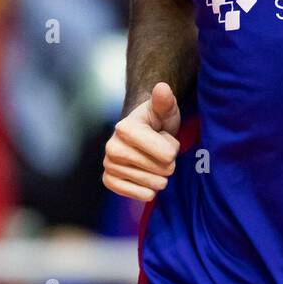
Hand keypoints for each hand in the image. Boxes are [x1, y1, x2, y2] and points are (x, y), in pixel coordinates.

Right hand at [103, 81, 180, 202]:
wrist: (140, 134)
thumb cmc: (157, 121)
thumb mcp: (165, 109)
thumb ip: (165, 101)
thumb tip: (162, 87)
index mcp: (125, 129)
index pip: (168, 155)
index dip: (173, 147)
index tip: (163, 138)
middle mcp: (112, 148)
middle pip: (163, 171)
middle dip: (168, 162)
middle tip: (158, 151)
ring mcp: (109, 166)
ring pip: (155, 185)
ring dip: (159, 175)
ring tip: (151, 160)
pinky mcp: (109, 181)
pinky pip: (142, 196)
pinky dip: (149, 189)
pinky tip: (145, 175)